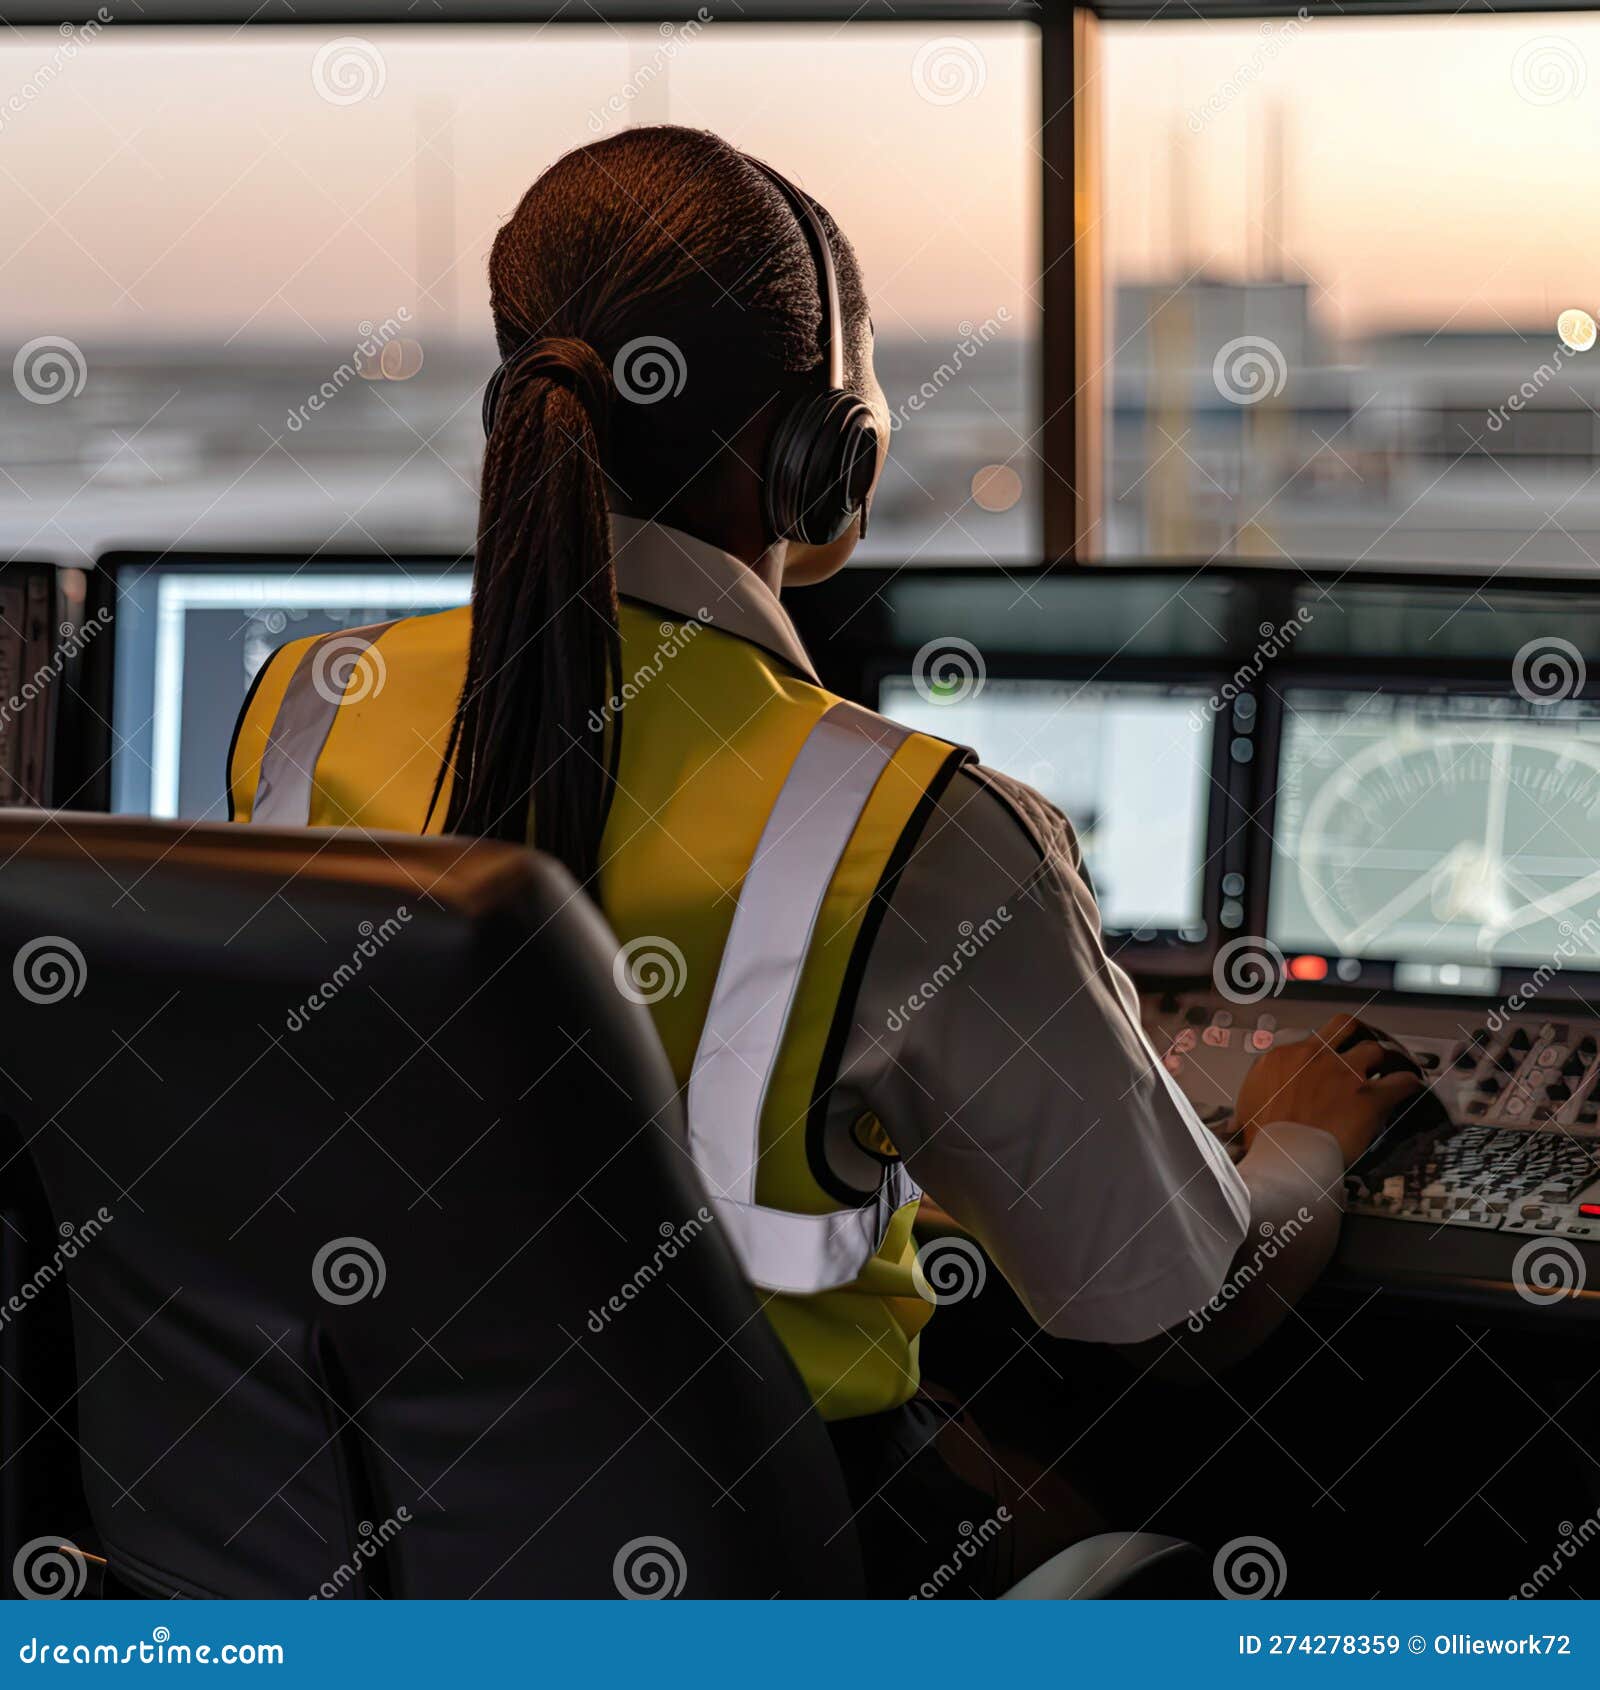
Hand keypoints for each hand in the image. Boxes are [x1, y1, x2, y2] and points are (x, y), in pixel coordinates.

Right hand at [1233, 1014, 1424, 1167]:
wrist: (1284, 1156)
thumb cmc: (1262, 1135)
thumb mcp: (1248, 1101)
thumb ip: (1262, 1085)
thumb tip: (1269, 1087)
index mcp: (1284, 1057)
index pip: (1309, 1040)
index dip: (1323, 1050)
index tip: (1327, 1059)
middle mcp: (1316, 1056)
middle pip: (1345, 1026)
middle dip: (1357, 1035)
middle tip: (1363, 1047)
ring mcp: (1345, 1073)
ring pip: (1375, 1049)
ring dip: (1384, 1058)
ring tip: (1391, 1065)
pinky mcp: (1370, 1097)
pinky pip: (1401, 1081)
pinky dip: (1408, 1083)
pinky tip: (1410, 1086)